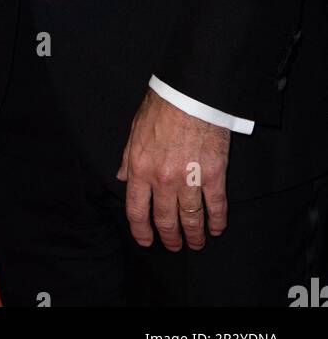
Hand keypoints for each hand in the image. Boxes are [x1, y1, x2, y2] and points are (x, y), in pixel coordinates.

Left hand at [117, 87, 229, 250]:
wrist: (189, 93)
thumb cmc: (160, 107)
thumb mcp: (134, 131)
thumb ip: (127, 158)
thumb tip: (122, 177)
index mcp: (139, 168)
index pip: (136, 210)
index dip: (141, 230)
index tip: (146, 241)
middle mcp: (162, 180)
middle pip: (165, 220)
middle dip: (169, 237)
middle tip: (174, 245)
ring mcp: (189, 179)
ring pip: (191, 218)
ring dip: (193, 235)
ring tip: (195, 243)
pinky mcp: (214, 174)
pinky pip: (216, 206)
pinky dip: (217, 221)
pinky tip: (216, 229)